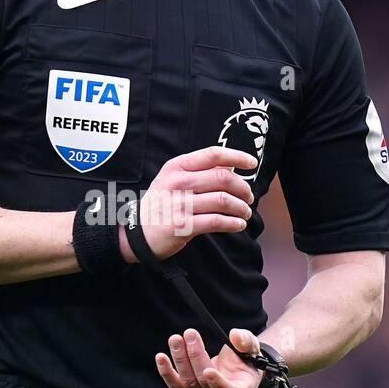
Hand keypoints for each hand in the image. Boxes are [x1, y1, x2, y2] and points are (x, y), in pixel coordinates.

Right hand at [118, 146, 256, 263]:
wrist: (136, 233)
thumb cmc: (160, 205)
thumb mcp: (172, 180)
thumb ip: (198, 172)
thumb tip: (232, 165)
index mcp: (176, 167)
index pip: (212, 155)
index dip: (237, 156)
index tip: (252, 164)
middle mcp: (178, 183)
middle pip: (223, 178)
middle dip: (243, 188)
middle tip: (249, 197)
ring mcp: (179, 205)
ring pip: (223, 201)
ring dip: (241, 207)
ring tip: (245, 212)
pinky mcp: (182, 226)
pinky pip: (216, 221)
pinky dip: (233, 223)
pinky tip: (238, 224)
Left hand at [155, 327, 265, 387]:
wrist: (238, 366)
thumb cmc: (247, 357)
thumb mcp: (252, 347)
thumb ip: (246, 341)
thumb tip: (235, 336)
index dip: (218, 384)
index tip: (208, 370)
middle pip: (204, 381)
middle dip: (195, 356)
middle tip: (190, 334)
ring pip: (188, 382)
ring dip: (180, 359)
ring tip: (176, 339)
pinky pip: (176, 386)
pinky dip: (167, 372)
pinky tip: (161, 357)